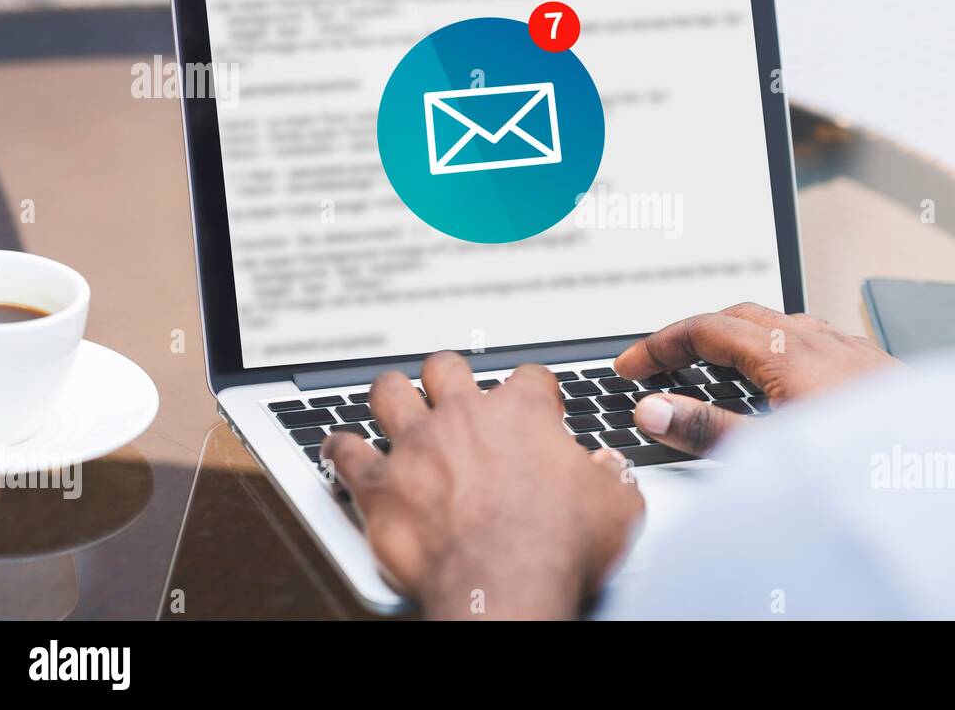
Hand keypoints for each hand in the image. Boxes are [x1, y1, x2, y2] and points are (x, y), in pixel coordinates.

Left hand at [321, 354, 643, 619]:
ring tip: (392, 398)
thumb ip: (611, 477)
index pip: (528, 378)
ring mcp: (417, 446)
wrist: (504, 585)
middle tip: (453, 392)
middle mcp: (464, 417)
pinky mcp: (380, 485)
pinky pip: (346, 451)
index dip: (534, 390)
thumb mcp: (616, 507)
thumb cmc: (557, 546)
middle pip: (447, 369)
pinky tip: (339, 446)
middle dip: (450, 377)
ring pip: (390, 393)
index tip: (536, 406)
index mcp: (523, 413)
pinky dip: (340, 447)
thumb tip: (608, 469)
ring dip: (391, 395)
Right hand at [614, 302, 900, 456]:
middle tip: (659, 362)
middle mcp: (817, 337)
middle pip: (736, 317)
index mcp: (785, 351)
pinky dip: (770, 348)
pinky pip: (807, 338)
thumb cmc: (872, 460)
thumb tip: (652, 410)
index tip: (630, 367)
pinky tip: (776, 379)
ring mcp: (846, 347)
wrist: (950, 463)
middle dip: (691, 334)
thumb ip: (706, 429)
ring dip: (732, 338)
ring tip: (708, 368)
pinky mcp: (867, 364)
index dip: (658, 346)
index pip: (703, 330)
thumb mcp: (771, 449)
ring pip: (775, 324)